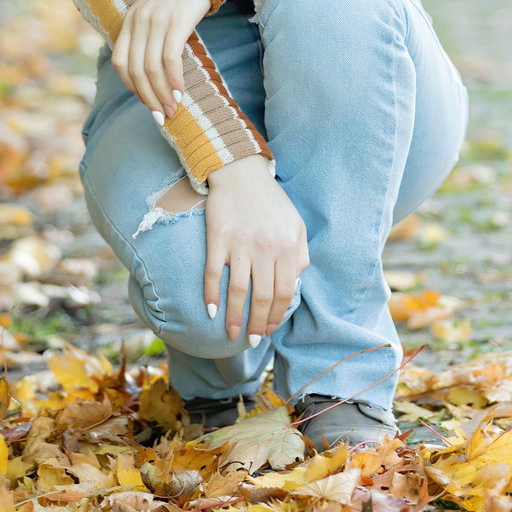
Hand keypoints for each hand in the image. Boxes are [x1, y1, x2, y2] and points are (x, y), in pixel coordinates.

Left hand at [112, 0, 210, 122]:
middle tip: (160, 116)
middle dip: (147, 98)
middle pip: (136, 70)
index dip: (131, 87)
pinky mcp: (176, 23)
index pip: (120, 62)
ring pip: (152, 69)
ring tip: (172, 109)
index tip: (146, 102)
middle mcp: (138, 22)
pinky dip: (174, 80)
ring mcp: (156, 22)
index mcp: (129, 20)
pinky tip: (181, 91)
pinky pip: (170, 59)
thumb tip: (150, 69)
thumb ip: (147, 34)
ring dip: (162, 94)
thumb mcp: (154, 11)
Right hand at [204, 159, 308, 341]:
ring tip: (233, 333)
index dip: (277, 316)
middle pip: (263, 297)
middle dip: (258, 324)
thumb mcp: (296, 225)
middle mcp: (266, 247)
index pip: (285, 292)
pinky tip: (211, 311)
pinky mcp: (218, 238)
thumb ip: (300, 255)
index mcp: (288, 246)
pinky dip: (212, 295)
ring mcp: (240, 243)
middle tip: (252, 340)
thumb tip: (295, 285)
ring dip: (235, 317)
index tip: (270, 330)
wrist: (241, 171)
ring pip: (238, 291)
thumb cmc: (271, 201)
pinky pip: (214, 273)